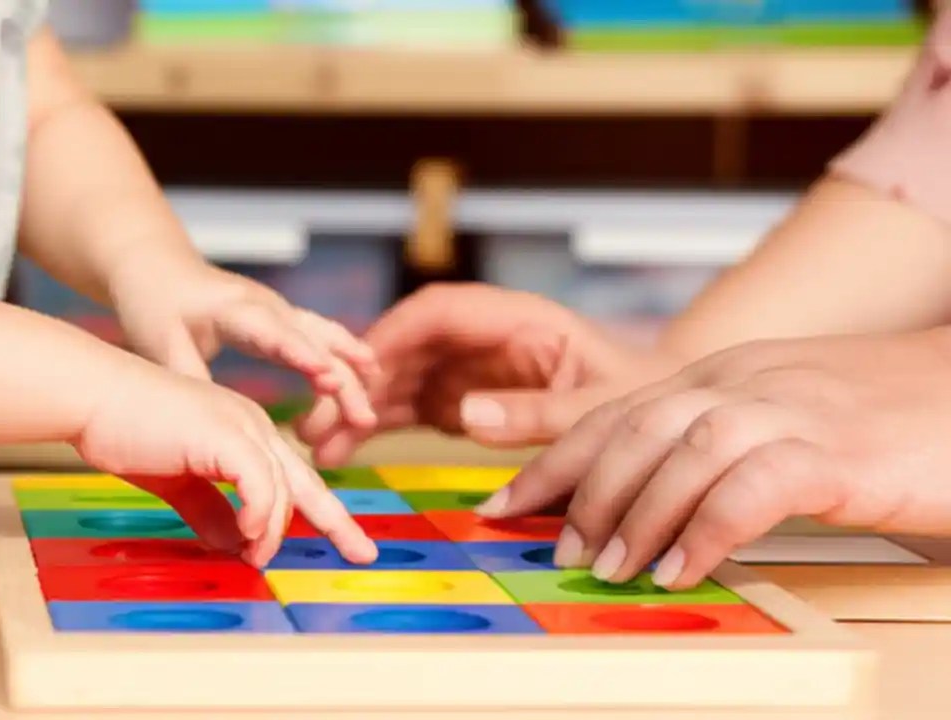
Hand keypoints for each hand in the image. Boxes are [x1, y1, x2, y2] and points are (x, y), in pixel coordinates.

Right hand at [74, 358, 377, 566]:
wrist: (93, 398)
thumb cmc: (127, 432)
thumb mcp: (177, 482)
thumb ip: (208, 510)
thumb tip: (234, 545)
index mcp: (244, 432)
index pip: (292, 478)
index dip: (320, 511)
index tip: (344, 542)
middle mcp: (253, 425)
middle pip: (305, 481)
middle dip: (336, 521)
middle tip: (362, 554)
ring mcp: (242, 425)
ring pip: (283, 486)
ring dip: (273, 530)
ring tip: (258, 559)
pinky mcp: (224, 432)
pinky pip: (259, 481)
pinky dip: (259, 513)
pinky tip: (247, 536)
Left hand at [109, 259, 378, 432]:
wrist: (156, 267)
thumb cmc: (155, 307)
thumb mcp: (161, 347)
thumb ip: (190, 380)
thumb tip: (215, 423)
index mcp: (233, 310)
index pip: (273, 333)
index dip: (302, 354)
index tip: (328, 377)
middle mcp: (266, 305)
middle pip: (313, 339)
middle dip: (343, 376)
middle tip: (364, 418)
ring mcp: (279, 310)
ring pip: (326, 337)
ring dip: (353, 369)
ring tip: (374, 409)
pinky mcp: (284, 319)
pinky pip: (323, 336)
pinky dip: (346, 356)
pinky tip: (369, 377)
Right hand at [296, 283, 680, 465]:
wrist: (662, 422)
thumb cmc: (641, 399)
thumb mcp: (599, 406)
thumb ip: (536, 409)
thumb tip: (466, 415)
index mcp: (518, 319)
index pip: (439, 311)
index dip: (391, 337)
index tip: (352, 372)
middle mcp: (483, 339)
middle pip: (405, 346)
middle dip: (357, 380)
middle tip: (316, 421)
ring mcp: (469, 369)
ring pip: (397, 378)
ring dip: (356, 408)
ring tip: (317, 445)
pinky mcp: (463, 400)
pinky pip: (409, 407)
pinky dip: (376, 427)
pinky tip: (345, 451)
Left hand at [478, 330, 950, 589]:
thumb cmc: (880, 414)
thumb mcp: (780, 411)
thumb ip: (716, 442)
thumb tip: (647, 500)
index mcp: (722, 374)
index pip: (616, 410)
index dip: (553, 458)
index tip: (506, 501)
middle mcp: (743, 382)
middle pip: (635, 428)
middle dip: (581, 491)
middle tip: (556, 549)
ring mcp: (790, 410)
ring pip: (683, 452)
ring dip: (637, 515)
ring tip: (609, 569)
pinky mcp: (837, 453)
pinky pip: (753, 488)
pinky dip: (708, 531)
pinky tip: (683, 568)